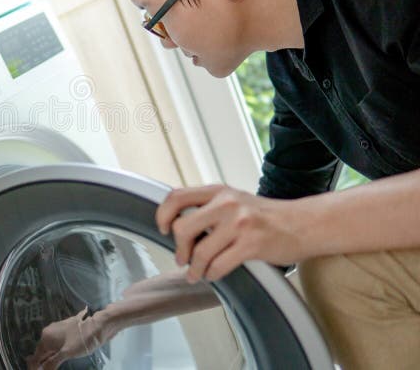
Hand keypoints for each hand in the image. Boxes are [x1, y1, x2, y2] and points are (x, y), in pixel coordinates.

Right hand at [26, 307, 107, 369]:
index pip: (36, 356)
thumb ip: (52, 363)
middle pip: (42, 350)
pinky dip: (56, 350)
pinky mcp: (65, 329)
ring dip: (49, 356)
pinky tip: (59, 356)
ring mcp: (57, 329)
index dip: (36, 366)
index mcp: (46, 337)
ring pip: (50, 346)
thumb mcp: (66, 354)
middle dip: (43, 362)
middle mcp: (49, 331)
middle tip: (46, 369)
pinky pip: (56, 342)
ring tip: (52, 366)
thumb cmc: (81, 340)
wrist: (98, 326)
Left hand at [155, 184, 305, 282]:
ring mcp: (239, 223)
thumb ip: (208, 207)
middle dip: (179, 249)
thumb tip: (177, 225)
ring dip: (195, 269)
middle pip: (182, 228)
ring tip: (196, 273)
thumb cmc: (266, 216)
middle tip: (182, 259)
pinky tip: (213, 274)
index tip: (162, 229)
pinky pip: (218, 265)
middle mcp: (226, 203)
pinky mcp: (251, 244)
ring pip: (200, 252)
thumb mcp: (234, 200)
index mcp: (218, 191)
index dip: (162, 215)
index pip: (176, 197)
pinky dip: (212, 274)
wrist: (303, 223)